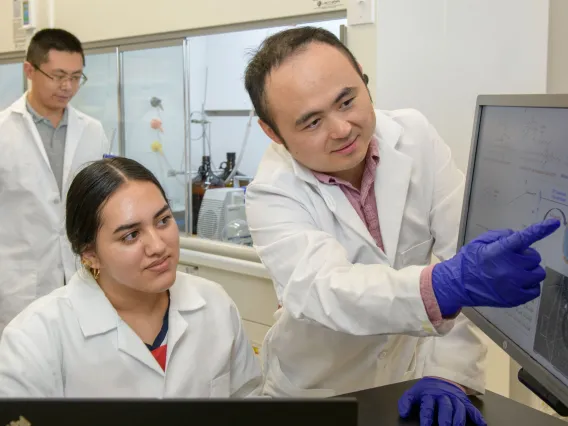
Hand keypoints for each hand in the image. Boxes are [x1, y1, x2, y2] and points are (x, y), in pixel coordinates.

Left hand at [398, 377, 485, 425]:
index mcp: (429, 394)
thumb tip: (403, 413)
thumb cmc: (427, 389)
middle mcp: (444, 397)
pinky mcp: (465, 402)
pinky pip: (473, 410)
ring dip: (459, 420)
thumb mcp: (414, 391)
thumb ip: (406, 401)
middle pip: (445, 408)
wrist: (443, 377)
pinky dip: (478, 417)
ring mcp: (456, 399)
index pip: (427, 406)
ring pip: (459, 409)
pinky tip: (482, 425)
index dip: (426, 417)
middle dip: (445, 419)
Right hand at [432, 218, 559, 316]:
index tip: (555, 223)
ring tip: (515, 273)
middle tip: (511, 260)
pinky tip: (516, 283)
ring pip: (538, 273)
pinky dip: (529, 285)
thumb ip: (499, 236)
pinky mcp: (515, 298)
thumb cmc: (467, 262)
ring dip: (529, 271)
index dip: (542, 229)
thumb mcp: (479, 243)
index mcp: (500, 251)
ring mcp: (514, 284)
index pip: (525, 237)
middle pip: (534, 257)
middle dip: (525, 257)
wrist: (457, 285)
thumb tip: (517, 236)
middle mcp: (510, 267)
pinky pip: (535, 289)